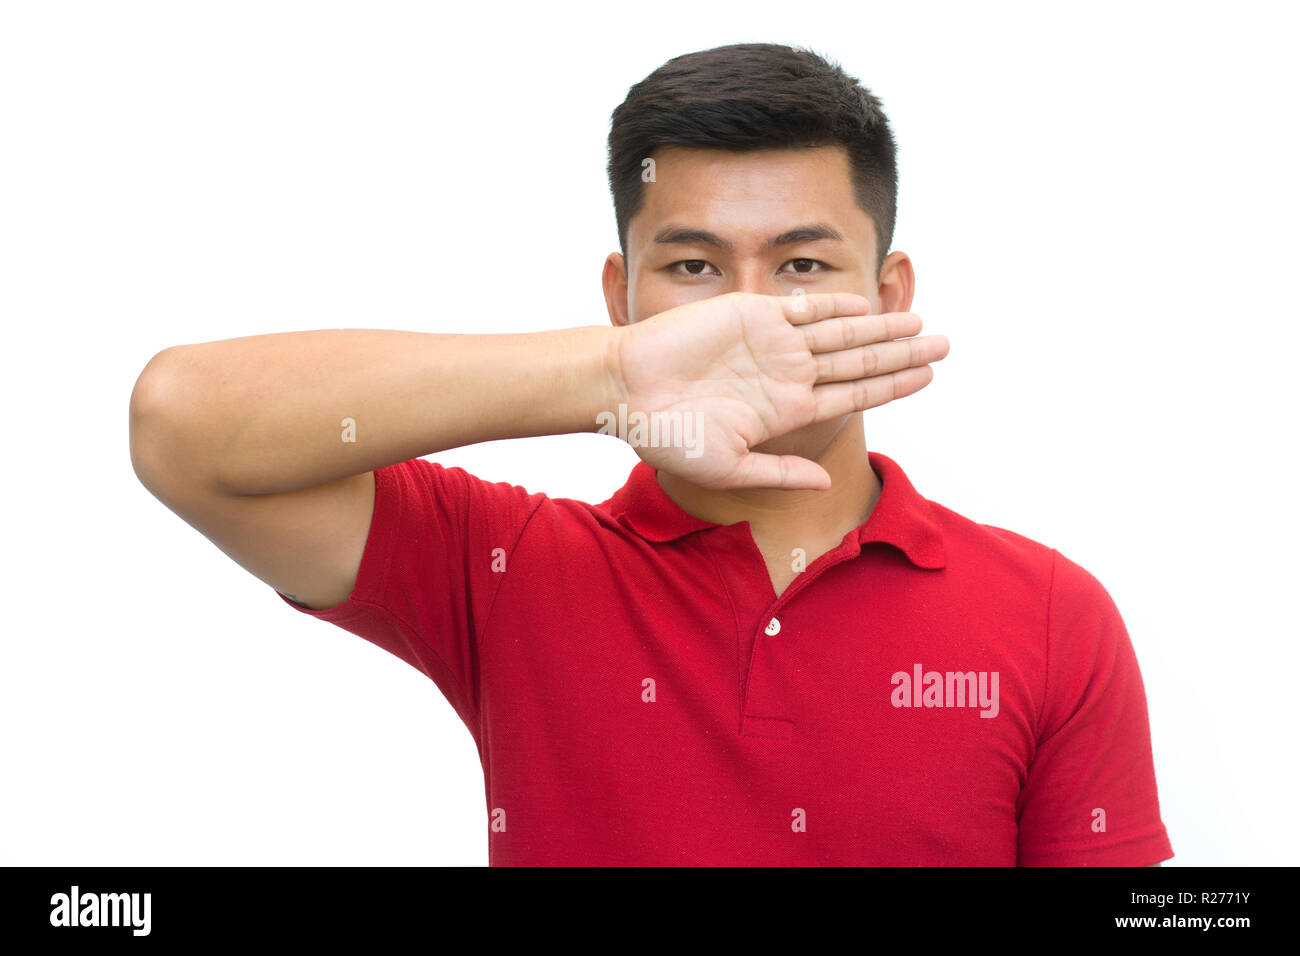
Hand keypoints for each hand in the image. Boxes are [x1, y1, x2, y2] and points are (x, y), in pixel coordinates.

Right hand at [602, 291, 947, 490]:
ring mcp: (771, 344)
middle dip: (901, 353)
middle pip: (857, 361)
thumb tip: (828, 480)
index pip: (852, 395)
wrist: (625, 390)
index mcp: (785, 412)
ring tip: (918, 322)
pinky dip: (834, 305)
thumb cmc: (668, 435)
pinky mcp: (751, 315)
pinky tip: (867, 303)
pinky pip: (802, 308)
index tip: (927, 378)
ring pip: (839, 333)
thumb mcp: (729, 466)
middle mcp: (786, 375)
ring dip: (879, 327)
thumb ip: (780, 471)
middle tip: (944, 345)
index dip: (891, 385)